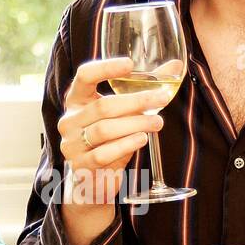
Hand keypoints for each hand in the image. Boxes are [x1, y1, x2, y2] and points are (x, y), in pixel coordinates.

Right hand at [55, 57, 170, 205]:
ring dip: (135, 124)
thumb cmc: (110, 140)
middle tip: (160, 99)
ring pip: (105, 130)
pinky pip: (104, 153)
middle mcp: (70, 120)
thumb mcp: (123, 113)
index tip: (130, 65)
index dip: (106, 68)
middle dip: (135, 101)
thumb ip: (144, 89)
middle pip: (103, 106)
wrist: (94, 180)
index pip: (85, 76)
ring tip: (157, 122)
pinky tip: (142, 139)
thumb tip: (175, 65)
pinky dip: (125, 145)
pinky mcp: (81, 166)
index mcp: (77, 100)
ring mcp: (72, 144)